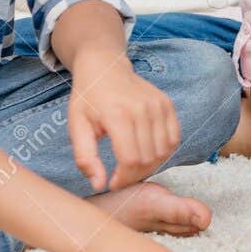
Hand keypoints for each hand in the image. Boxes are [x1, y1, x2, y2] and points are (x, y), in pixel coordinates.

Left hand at [67, 52, 180, 191]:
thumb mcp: (76, 126)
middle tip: (121, 177)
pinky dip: (164, 153)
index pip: (130, 159)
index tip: (113, 183)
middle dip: (134, 175)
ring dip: (150, 166)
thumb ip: (85, 157)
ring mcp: (158, 105)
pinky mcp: (167, 105)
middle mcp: (142, 109)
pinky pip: (174, 139)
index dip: (123, 179)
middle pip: (148, 159)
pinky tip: (147, 154)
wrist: (105, 67)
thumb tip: (99, 184)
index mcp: (117, 114)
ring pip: (163, 152)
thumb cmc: (88, 99)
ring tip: (133, 166)